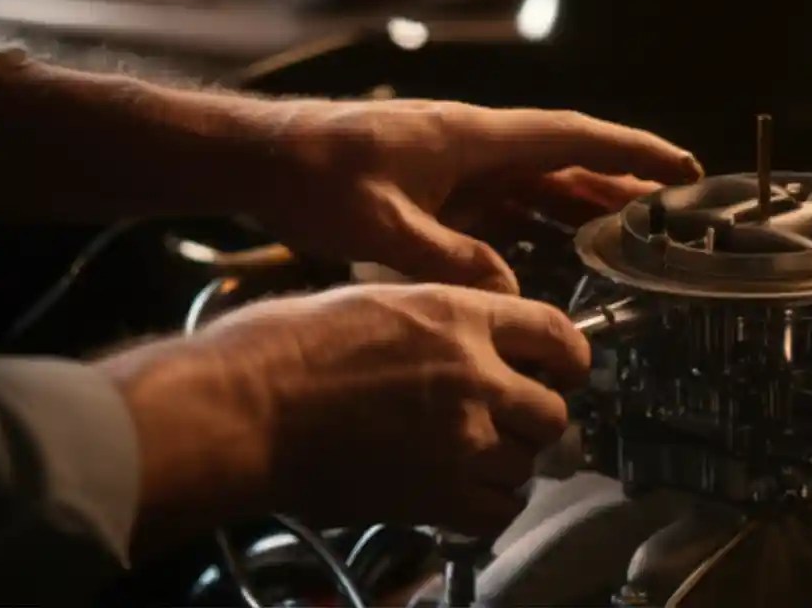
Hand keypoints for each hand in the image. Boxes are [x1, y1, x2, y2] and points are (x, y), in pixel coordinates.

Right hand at [102, 283, 589, 552]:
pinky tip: (462, 496)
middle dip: (536, 418)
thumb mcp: (374, 300)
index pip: (555, 332)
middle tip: (509, 423)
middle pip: (552, 410)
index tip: (567, 370)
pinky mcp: (438, 495)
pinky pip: (498, 510)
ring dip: (508, 464)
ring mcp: (461, 439)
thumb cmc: (281, 350)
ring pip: (528, 464)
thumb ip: (437, 319)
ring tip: (470, 460)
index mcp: (457, 316)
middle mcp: (474, 375)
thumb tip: (467, 337)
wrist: (242, 410)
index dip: (570, 356)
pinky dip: (489, 507)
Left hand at [250, 99, 703, 292]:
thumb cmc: (312, 176)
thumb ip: (446, 260)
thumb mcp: (379, 227)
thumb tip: (506, 288)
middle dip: (619, 184)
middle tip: (669, 211)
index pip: (571, 140)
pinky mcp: (438, 187)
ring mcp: (457, 166)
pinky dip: (536, 223)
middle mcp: (474, 146)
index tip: (679, 166)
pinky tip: (553, 249)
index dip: (630, 153)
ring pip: (537, 184)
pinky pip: (504, 204)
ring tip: (626, 233)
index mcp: (472, 139)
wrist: (258, 158)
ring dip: (581, 205)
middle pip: (564, 162)